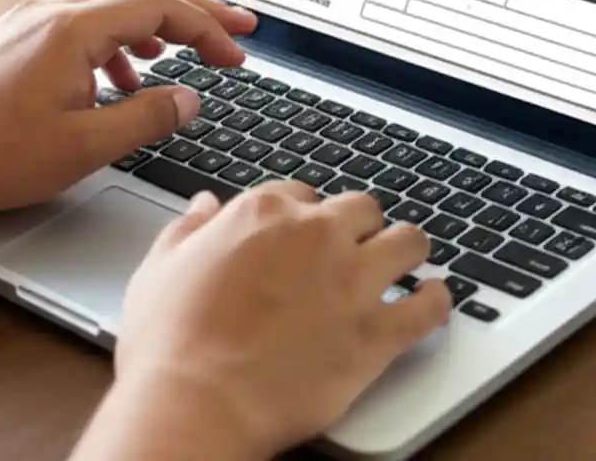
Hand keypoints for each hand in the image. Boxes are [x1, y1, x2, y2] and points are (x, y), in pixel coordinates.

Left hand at [0, 0, 256, 214]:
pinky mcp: (17, 35)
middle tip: (234, 27)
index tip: (237, 51)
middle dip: (193, 10)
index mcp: (72, 29)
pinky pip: (80, 17)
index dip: (208, 27)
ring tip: (183, 50)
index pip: (160, 8)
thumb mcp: (86, 147)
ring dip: (154, 18)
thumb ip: (146, 117)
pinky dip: (117, 34)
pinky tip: (123, 72)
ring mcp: (30, 18)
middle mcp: (51, 10)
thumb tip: (188, 100)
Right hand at [90, 184, 452, 458]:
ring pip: (408, 242)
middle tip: (355, 248)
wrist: (197, 404)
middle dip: (360, 225)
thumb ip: (188, 230)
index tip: (304, 233)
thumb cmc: (170, 345)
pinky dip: (437, 302)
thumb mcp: (158, 270)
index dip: (304, 214)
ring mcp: (351, 282)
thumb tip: (204, 206)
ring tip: (405, 265)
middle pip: (362, 208)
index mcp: (262, 213)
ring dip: (407, 251)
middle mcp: (315, 236)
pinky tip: (433, 301)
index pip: (301, 192)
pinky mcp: (375, 334)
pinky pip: (428, 307)